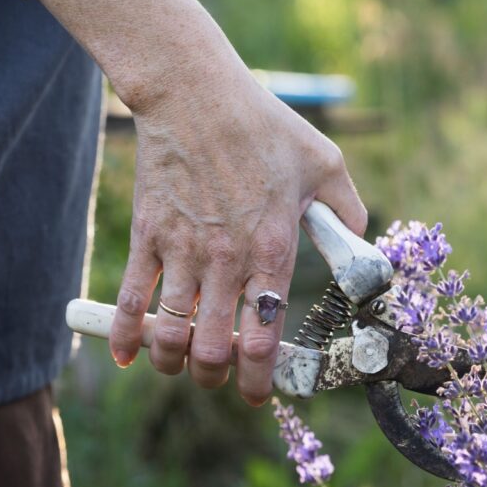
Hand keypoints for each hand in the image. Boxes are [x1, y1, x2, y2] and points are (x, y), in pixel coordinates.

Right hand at [38, 0, 366, 402]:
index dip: (262, 378)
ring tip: (182, 365)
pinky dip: (126, 337)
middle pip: (211, 348)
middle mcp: (227, 258)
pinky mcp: (149, 235)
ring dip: (173, 363)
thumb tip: (361, 247)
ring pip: (169, 334)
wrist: (196, 93)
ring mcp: (182, 249)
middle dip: (215, 376)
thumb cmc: (266, 126)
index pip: (266, 335)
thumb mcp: (326, 164)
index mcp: (273, 247)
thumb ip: (347, 211)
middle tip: (221, 376)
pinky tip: (128, 357)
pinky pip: (130, 300)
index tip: (261, 393)